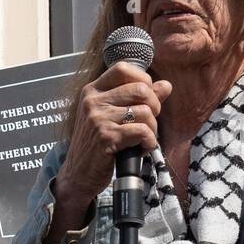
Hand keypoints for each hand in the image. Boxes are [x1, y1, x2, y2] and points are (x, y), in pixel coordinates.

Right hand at [56, 62, 173, 220]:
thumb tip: (165, 85)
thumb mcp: (112, 117)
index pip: (123, 68)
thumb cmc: (96, 145)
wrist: (77, 175)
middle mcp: (93, 101)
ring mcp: (98, 118)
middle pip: (140, 89)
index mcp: (92, 91)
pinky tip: (143, 148)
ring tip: (144, 139)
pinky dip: (149, 142)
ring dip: (152, 128)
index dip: (143, 79)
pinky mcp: (106, 137)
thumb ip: (138, 99)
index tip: (146, 97)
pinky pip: (142, 131)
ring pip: (145, 111)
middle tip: (150, 121)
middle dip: (154, 106)